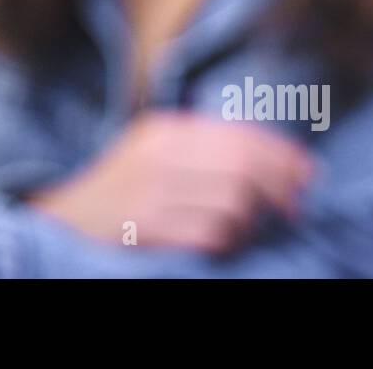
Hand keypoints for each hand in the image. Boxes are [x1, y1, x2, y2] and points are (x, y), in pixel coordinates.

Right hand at [28, 110, 313, 252]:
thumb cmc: (120, 190)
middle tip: (296, 205)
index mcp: (164, 130)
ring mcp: (151, 190)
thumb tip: (272, 155)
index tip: (308, 172)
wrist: (65, 221)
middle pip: (243, 166)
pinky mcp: (146, 225)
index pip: (240, 134)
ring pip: (233, 200)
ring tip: (254, 227)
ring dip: (254, 219)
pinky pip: (210, 232)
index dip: (282, 154)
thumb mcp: (151, 151)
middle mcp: (158, 154)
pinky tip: (225, 241)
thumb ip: (199, 145)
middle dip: (280, 186)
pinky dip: (228, 239)